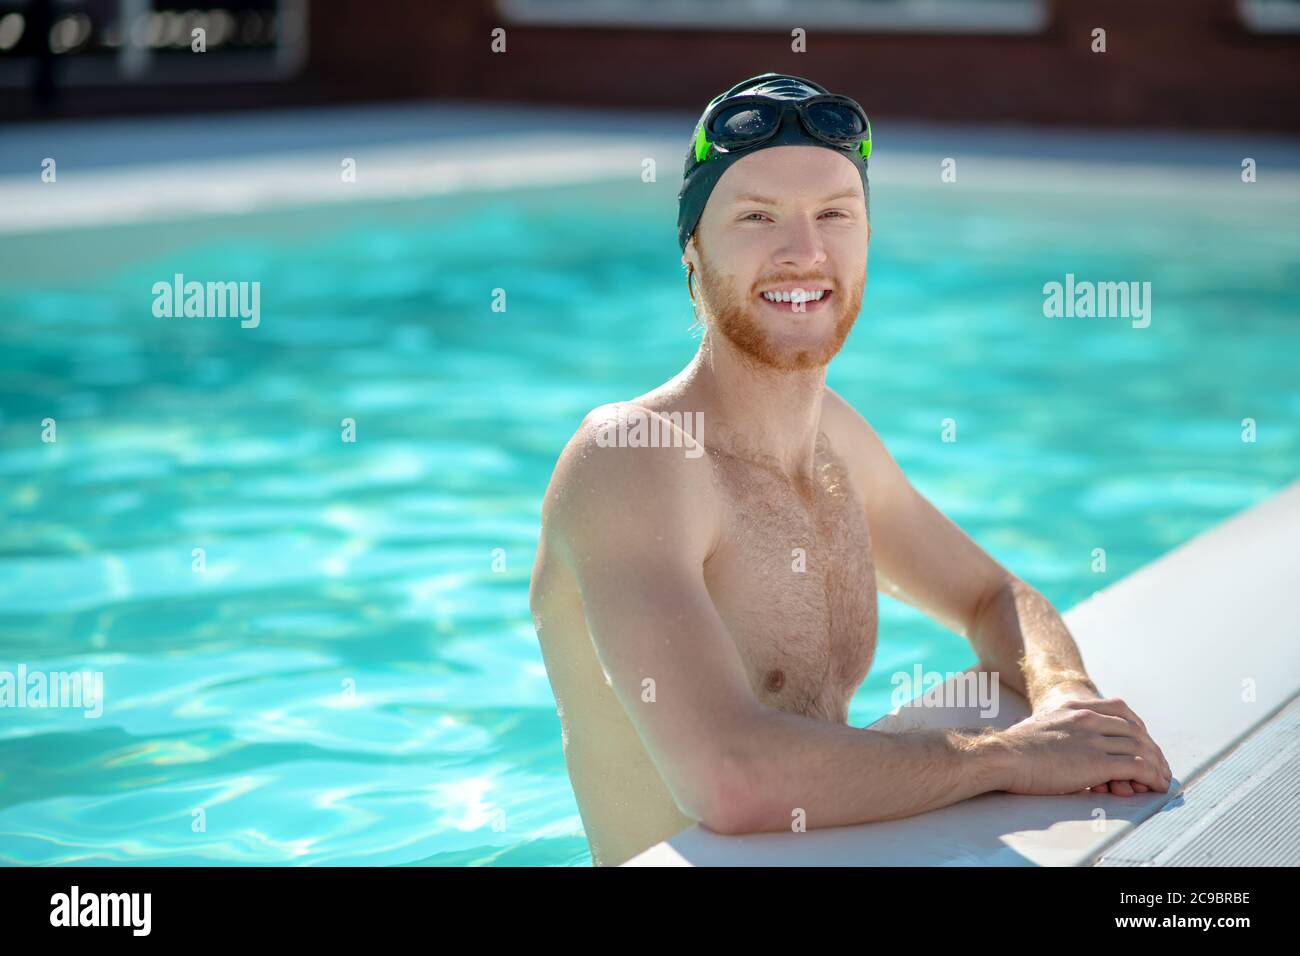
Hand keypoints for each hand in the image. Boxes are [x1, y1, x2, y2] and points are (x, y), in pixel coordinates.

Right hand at [997, 693, 1171, 795]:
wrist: (1004, 756)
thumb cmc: (1014, 748)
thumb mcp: (1040, 726)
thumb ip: (1059, 731)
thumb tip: (1062, 746)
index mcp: (1075, 708)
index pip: (1121, 710)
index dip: (1138, 727)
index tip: (1144, 742)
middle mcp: (1088, 718)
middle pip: (1135, 729)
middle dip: (1152, 748)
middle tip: (1159, 764)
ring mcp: (1094, 739)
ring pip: (1140, 748)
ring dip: (1157, 765)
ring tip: (1162, 778)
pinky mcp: (1097, 762)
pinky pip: (1137, 767)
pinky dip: (1152, 777)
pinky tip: (1156, 785)